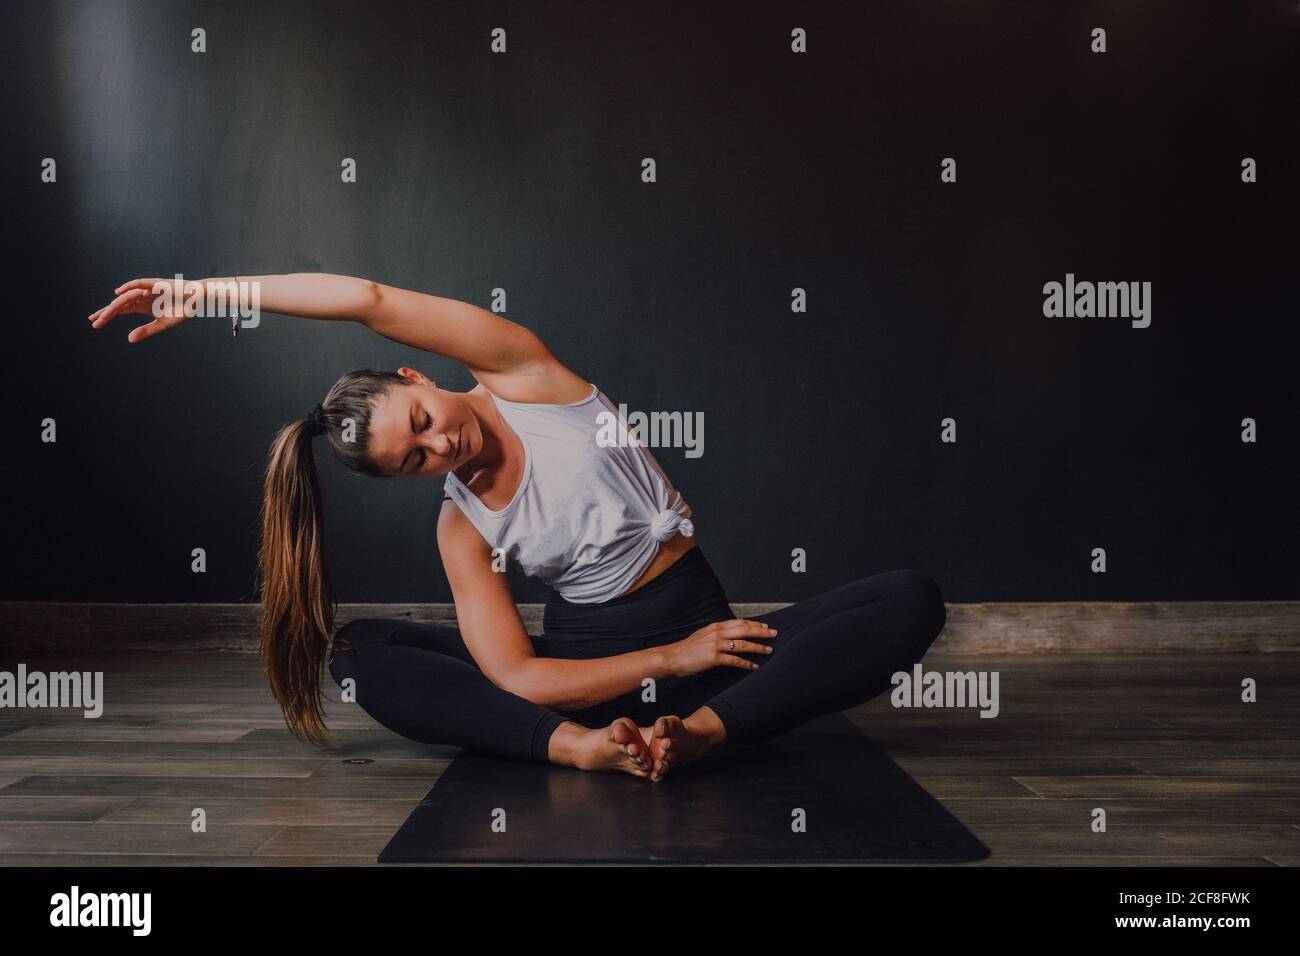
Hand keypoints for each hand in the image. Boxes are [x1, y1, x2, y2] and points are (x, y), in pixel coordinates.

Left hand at [88, 277, 199, 342]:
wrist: (199, 299)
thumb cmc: (183, 310)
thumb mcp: (163, 324)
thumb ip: (146, 330)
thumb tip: (128, 339)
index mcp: (143, 306)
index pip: (121, 310)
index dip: (107, 315)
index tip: (95, 323)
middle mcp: (142, 297)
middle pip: (119, 304)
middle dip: (106, 312)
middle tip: (93, 321)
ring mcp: (148, 290)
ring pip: (127, 297)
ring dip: (115, 305)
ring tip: (104, 314)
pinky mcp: (156, 284)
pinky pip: (139, 284)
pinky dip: (129, 286)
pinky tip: (118, 293)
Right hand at [661, 618, 776, 678]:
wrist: (671, 657)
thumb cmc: (685, 649)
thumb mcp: (702, 636)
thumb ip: (715, 634)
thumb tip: (728, 636)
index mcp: (715, 627)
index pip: (739, 622)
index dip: (754, 624)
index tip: (765, 626)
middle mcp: (717, 633)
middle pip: (745, 630)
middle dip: (761, 632)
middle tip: (774, 634)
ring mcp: (716, 645)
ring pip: (743, 644)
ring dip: (758, 647)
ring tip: (769, 650)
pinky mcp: (714, 658)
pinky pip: (735, 660)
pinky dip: (747, 663)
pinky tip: (754, 666)